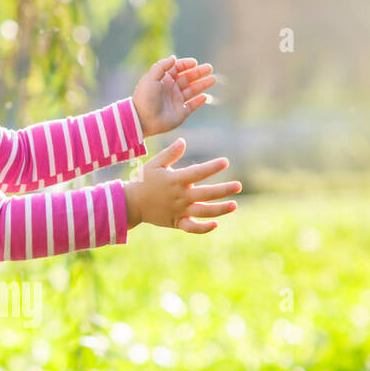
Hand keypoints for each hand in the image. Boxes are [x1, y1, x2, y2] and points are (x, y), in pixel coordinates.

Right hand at [124, 137, 240, 233]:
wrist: (131, 203)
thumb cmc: (144, 181)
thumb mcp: (154, 164)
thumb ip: (169, 153)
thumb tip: (183, 142)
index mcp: (175, 180)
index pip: (197, 173)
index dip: (212, 167)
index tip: (225, 162)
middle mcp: (180, 196)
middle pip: (206, 194)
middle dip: (223, 190)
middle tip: (238, 186)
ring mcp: (179, 210)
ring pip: (203, 212)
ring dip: (220, 210)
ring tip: (234, 205)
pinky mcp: (176, 222)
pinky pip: (191, 228)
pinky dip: (203, 228)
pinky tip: (215, 224)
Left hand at [132, 56, 216, 138]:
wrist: (143, 119)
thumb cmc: (145, 98)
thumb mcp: (150, 78)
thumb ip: (162, 66)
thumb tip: (174, 57)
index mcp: (163, 79)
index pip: (177, 69)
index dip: (186, 64)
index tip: (195, 63)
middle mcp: (171, 89)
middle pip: (188, 78)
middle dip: (199, 73)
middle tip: (210, 68)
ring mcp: (176, 101)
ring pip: (192, 90)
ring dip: (203, 84)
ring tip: (213, 79)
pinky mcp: (180, 113)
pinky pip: (192, 105)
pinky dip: (199, 101)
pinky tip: (206, 96)